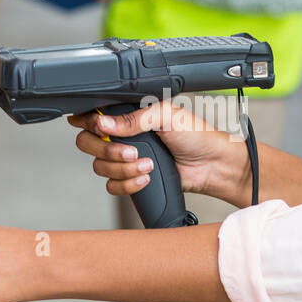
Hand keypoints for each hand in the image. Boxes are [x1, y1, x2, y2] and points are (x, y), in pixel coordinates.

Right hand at [68, 101, 243, 203]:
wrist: (213, 165)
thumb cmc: (197, 135)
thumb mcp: (166, 115)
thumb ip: (133, 118)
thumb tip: (104, 123)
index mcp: (129, 114)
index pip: (93, 117)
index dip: (89, 123)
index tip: (99, 128)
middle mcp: (124, 136)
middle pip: (88, 144)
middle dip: (106, 150)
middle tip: (131, 151)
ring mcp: (126, 158)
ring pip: (100, 167)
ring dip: (123, 168)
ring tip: (148, 164)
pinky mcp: (132, 178)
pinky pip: (113, 186)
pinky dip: (128, 184)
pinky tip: (145, 177)